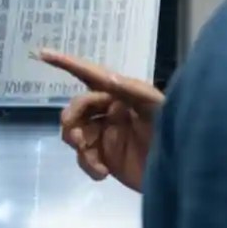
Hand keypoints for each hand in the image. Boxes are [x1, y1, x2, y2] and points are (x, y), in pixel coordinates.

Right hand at [38, 48, 164, 191]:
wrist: (184, 173)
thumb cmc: (175, 131)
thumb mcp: (159, 107)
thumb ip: (134, 91)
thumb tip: (109, 78)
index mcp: (121, 94)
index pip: (89, 75)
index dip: (66, 63)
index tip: (42, 54)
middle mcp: (109, 111)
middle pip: (77, 108)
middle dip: (72, 118)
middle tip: (77, 136)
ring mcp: (106, 135)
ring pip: (75, 133)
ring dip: (76, 142)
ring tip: (89, 154)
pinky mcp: (106, 159)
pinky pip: (84, 158)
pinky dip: (88, 165)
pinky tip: (102, 174)